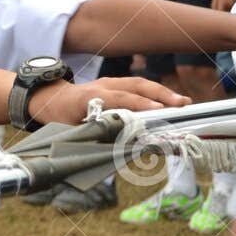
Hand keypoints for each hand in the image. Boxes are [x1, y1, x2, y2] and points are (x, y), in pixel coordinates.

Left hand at [28, 76, 188, 124]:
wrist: (52, 98)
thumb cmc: (62, 117)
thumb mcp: (72, 131)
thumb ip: (93, 139)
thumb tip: (114, 153)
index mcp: (90, 97)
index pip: (118, 98)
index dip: (138, 103)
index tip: (157, 108)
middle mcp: (102, 85)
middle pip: (135, 86)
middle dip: (159, 94)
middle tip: (181, 104)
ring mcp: (110, 82)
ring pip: (140, 83)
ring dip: (162, 92)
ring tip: (183, 102)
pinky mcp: (116, 83)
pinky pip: (138, 86)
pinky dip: (155, 92)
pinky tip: (170, 101)